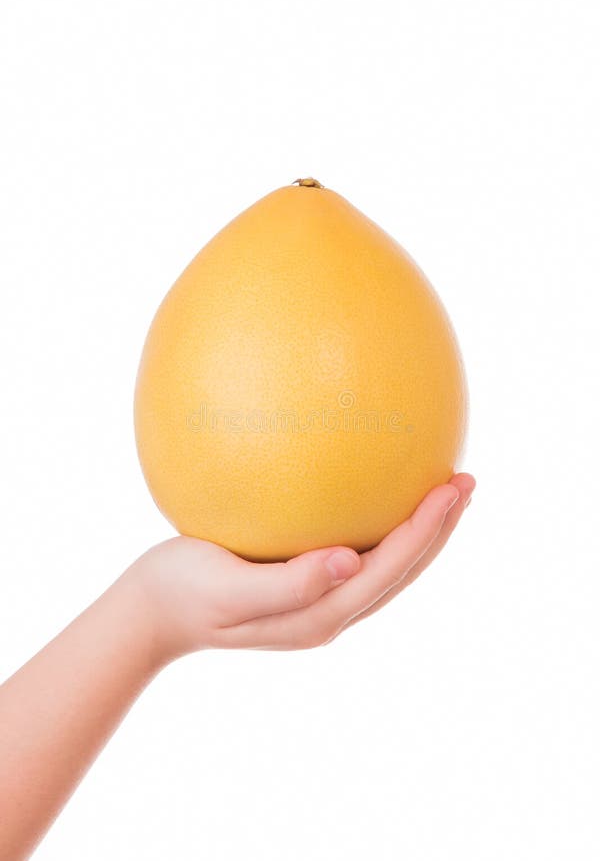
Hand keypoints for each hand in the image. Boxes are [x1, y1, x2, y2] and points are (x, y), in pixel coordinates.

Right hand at [129, 473, 474, 662]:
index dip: (426, 530)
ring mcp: (318, 601)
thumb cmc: (181, 593)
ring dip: (420, 532)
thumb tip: (350, 560)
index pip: (389, 569)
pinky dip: (383, 528)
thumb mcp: (227, 590)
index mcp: (320, 613)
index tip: (451, 487)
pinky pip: (358, 555)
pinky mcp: (302, 585)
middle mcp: (329, 611)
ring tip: (442, 491)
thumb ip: (289, 584)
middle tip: (465, 482)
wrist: (152, 615)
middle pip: (402, 571)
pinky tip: (378, 496)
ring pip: (386, 566)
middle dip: (439, 529)